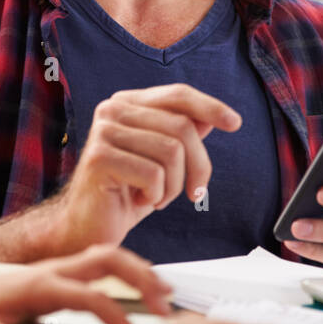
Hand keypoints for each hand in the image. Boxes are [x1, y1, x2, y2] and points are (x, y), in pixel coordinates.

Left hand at [0, 244, 173, 323]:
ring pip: (107, 255)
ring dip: (138, 267)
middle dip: (143, 276)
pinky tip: (134, 283)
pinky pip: (98, 262)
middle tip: (168, 300)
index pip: (90, 296)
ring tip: (164, 289)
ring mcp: (54, 267)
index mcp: (39, 285)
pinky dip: (123, 268)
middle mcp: (52, 269)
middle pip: (109, 259)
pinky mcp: (54, 272)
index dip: (116, 317)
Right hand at [51, 83, 240, 251]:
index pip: (177, 95)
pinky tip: (140, 202)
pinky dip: (157, 195)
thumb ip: (180, 135)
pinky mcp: (99, 158)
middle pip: (182, 126)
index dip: (210, 106)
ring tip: (158, 197)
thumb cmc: (125, 195)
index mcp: (127, 103)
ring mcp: (104, 131)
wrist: (88, 228)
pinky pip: (153, 174)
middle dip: (198, 165)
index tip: (235, 123)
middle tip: (194, 192)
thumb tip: (211, 116)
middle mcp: (113, 110)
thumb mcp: (161, 162)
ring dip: (174, 185)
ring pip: (171, 151)